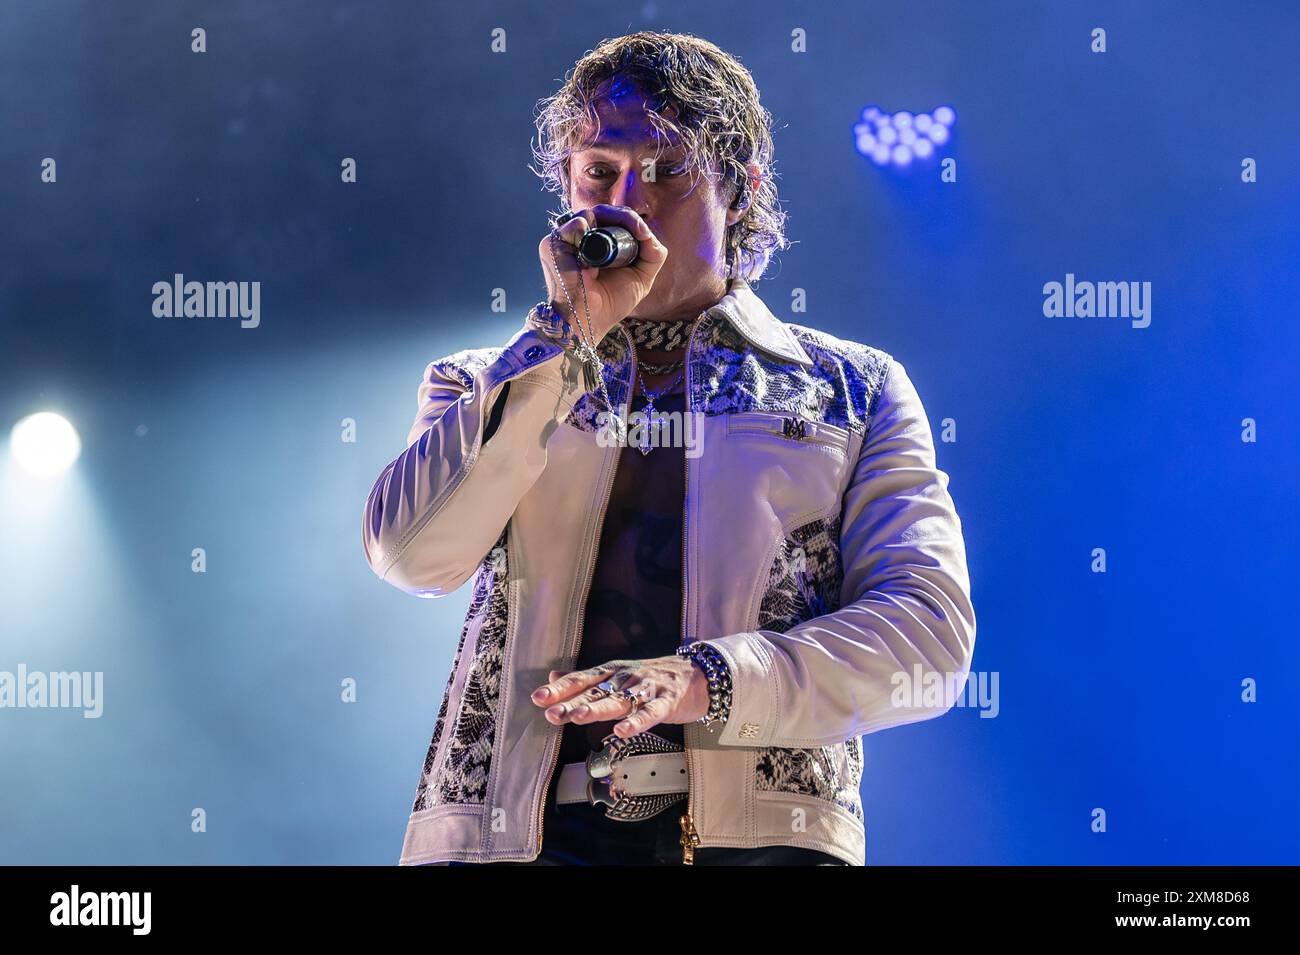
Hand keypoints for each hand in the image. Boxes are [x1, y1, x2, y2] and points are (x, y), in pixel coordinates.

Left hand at [530, 655, 708, 738]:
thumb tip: (553, 677)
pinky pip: (650, 713)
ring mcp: (646, 688)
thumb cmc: (650, 679)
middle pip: (595, 691)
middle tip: (551, 712)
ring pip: (619, 700)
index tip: (537, 698)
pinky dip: (637, 721)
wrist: (697, 675)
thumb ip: (585, 679)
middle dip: (572, 702)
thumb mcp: (615, 674)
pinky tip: (623, 731)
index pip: (581, 680)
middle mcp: (624, 678)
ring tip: (579, 717)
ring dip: (598, 708)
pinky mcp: (666, 701)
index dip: (560, 689)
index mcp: (610, 673)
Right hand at [537, 205, 667, 344]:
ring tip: (619, 239)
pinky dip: (586, 227)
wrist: (591, 321)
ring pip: (588, 214)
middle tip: (639, 231)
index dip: (629, 221)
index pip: (613, 219)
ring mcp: (566, 241)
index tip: (644, 234)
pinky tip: (595, 243)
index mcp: (599, 243)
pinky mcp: (553, 245)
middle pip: (602, 213)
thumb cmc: (611, 303)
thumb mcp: (641, 277)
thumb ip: (652, 254)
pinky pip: (572, 225)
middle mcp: (581, 239)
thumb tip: (647, 232)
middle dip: (624, 217)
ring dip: (610, 219)